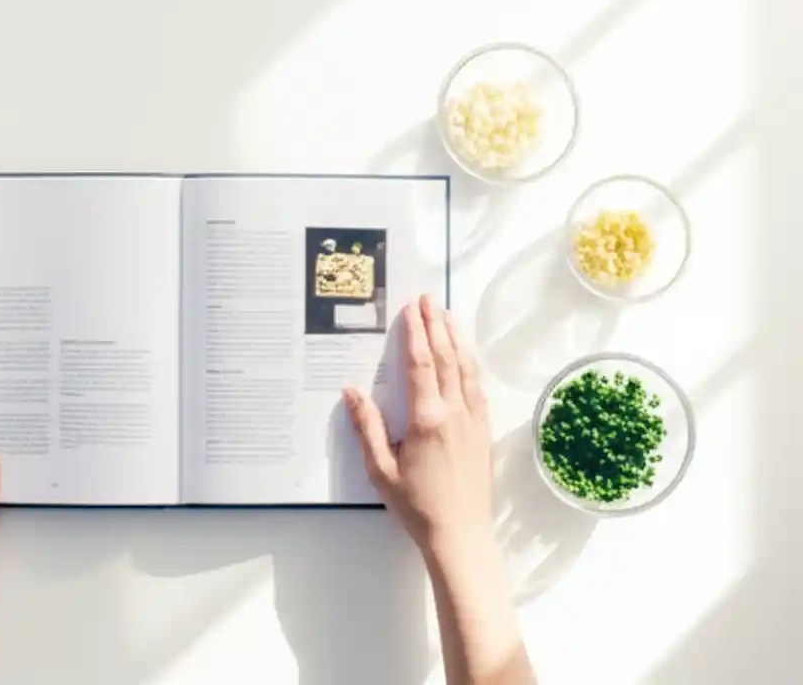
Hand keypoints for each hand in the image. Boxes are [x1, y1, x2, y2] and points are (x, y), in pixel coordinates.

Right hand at [344, 295, 492, 560]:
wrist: (461, 535)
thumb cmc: (417, 507)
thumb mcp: (380, 470)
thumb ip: (367, 427)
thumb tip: (352, 392)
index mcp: (427, 419)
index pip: (421, 365)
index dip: (416, 334)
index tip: (411, 309)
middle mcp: (455, 413)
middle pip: (447, 358)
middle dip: (436, 325)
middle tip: (428, 299)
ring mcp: (473, 421)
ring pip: (467, 369)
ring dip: (457, 339)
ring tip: (448, 315)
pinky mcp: (483, 432)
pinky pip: (477, 387)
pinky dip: (470, 364)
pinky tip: (466, 356)